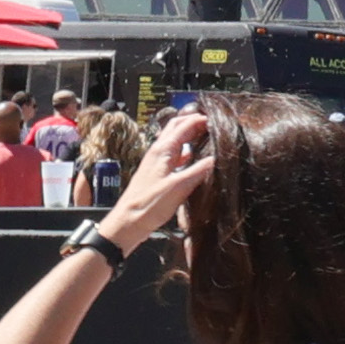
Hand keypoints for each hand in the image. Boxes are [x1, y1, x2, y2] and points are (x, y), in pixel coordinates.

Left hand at [105, 112, 215, 248]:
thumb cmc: (148, 206)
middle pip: (176, 128)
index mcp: (162, 151)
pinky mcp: (158, 174)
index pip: (183, 126)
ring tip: (208, 136)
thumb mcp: (178, 187)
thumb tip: (216, 158)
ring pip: (175, 141)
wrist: (128, 224)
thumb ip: (198, 170)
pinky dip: (187, 152)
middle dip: (193, 122)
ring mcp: (157, 163)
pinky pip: (174, 156)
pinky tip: (196, 159)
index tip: (217, 120)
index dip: (200, 120)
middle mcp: (158, 153)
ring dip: (190, 135)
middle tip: (212, 123)